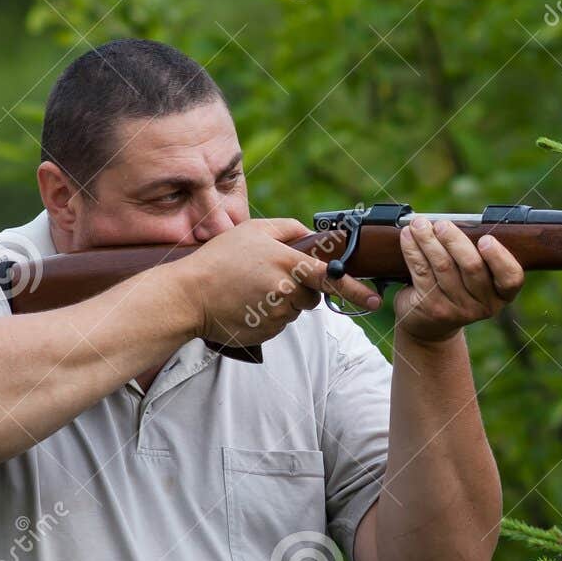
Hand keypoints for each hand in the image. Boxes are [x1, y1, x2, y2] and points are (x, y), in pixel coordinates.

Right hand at [170, 218, 382, 348]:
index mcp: (287, 265)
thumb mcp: (253, 230)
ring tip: (252, 290)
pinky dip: (269, 315)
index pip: (329, 278)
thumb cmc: (219, 260)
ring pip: (295, 311)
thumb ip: (287, 228)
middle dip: (299, 288)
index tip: (373, 301)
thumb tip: (312, 233)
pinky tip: (247, 304)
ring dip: (283, 301)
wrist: (188, 296)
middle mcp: (286, 292)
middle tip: (268, 278)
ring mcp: (277, 316)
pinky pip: (280, 324)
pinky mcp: (267, 333)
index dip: (354, 290)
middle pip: (311, 296)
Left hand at [393, 217, 524, 343]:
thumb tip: (455, 221)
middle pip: (472, 267)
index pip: (511, 278)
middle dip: (455, 241)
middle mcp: (483, 305)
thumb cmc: (456, 287)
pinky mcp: (432, 307)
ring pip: (443, 266)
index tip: (486, 239)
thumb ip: (475, 253)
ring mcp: (457, 309)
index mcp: (501, 294)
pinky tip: (408, 236)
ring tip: (419, 224)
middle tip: (442, 224)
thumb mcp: (473, 275)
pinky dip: (413, 250)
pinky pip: (422, 272)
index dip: (499, 258)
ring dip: (428, 240)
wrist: (430, 324)